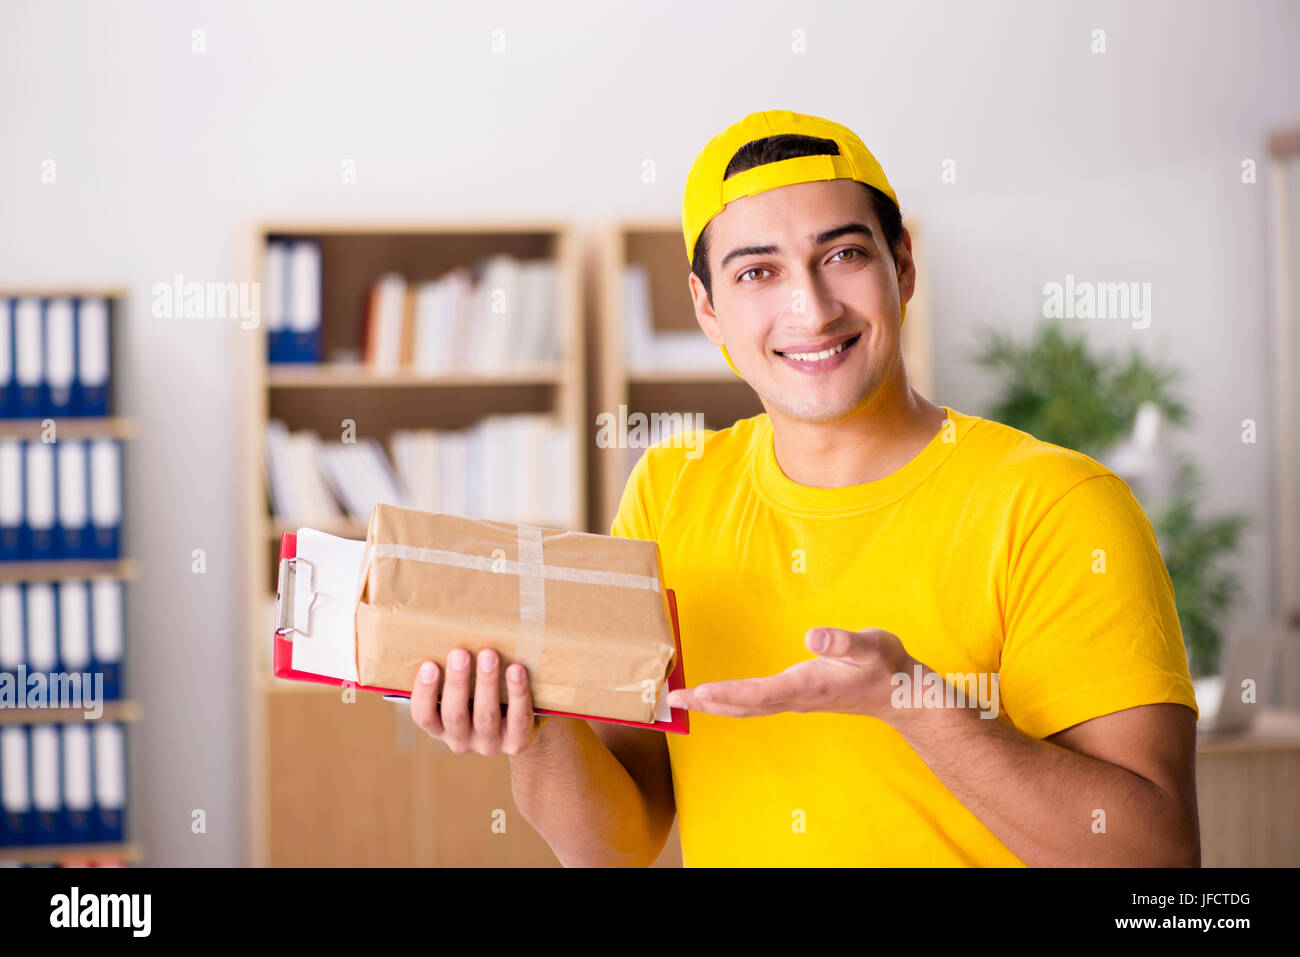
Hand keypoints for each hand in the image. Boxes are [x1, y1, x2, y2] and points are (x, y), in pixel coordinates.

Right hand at [409, 648, 550, 755]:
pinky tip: (516, 670)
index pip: (424, 716)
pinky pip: (517, 718)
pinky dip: (517, 693)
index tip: (429, 665)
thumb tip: (446, 621)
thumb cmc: (482, 693)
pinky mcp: (516, 743)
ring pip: (485, 716)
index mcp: (440, 727)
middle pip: (454, 715)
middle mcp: (460, 740)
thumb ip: (453, 668)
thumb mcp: (463, 688)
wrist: (520, 723)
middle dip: (457, 682)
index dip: (424, 693)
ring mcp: (489, 744)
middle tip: (460, 653)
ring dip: (486, 684)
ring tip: (489, 654)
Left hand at [665, 627, 917, 721]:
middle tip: (671, 700)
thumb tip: (812, 636)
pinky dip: (732, 701)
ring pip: (748, 707)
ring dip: (715, 704)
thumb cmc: (886, 665)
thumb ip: (843, 641)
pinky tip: (720, 697)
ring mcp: (796, 700)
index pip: (758, 693)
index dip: (727, 692)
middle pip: (743, 705)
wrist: (902, 693)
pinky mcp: (798, 697)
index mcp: (807, 685)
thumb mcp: (870, 645)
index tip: (698, 692)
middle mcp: (796, 697)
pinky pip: (757, 703)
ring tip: (686, 700)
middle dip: (708, 702)